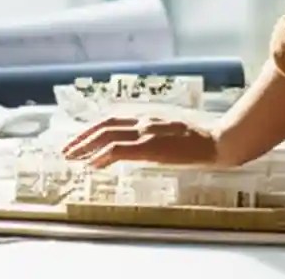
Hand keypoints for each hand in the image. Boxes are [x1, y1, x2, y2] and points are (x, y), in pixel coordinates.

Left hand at [60, 116, 219, 168]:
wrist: (218, 142)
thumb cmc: (199, 142)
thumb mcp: (170, 136)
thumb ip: (151, 137)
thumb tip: (134, 149)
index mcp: (147, 119)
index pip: (111, 121)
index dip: (91, 130)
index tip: (77, 141)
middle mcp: (144, 122)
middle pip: (104, 126)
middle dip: (82, 138)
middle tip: (66, 151)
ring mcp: (147, 133)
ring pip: (108, 136)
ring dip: (87, 147)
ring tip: (73, 158)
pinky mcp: (152, 146)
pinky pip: (121, 150)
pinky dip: (104, 156)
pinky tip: (94, 164)